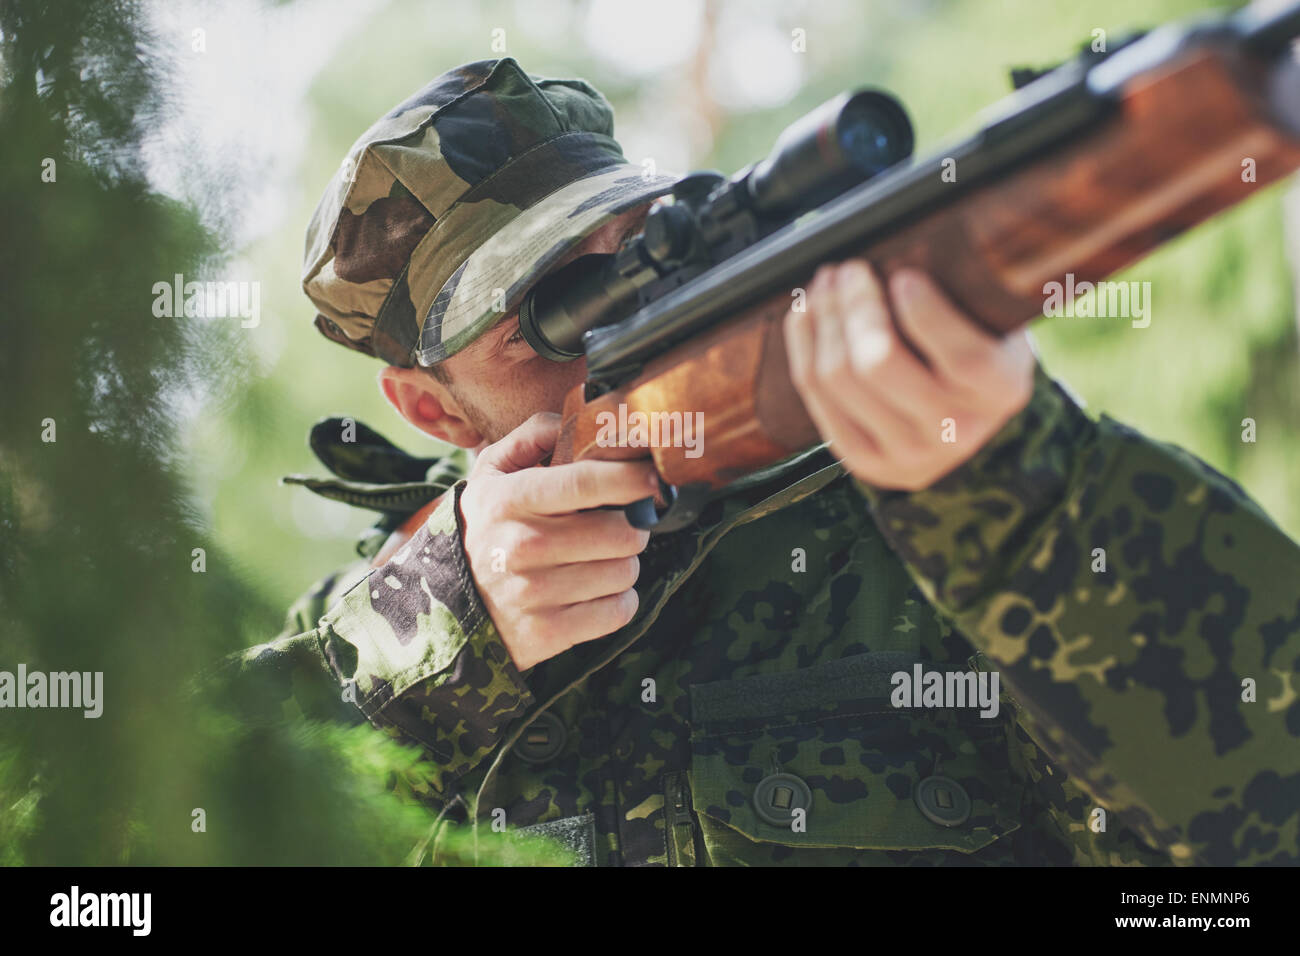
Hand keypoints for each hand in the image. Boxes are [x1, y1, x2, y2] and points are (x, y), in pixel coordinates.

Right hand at [458, 412, 655, 670]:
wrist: (440, 603)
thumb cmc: (484, 527)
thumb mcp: (492, 472)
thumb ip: (535, 435)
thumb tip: (581, 420)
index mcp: (510, 500)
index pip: (587, 482)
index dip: (633, 478)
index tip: (655, 477)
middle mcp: (522, 546)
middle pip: (622, 532)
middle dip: (633, 525)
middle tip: (618, 524)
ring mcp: (535, 594)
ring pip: (625, 572)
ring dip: (623, 563)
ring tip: (598, 558)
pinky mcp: (548, 634)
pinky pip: (618, 611)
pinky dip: (617, 601)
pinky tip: (594, 590)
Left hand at [782, 259, 1034, 490]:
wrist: (967, 411)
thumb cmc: (978, 339)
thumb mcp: (992, 314)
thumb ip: (961, 290)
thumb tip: (904, 243)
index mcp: (1001, 391)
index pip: (962, 358)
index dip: (925, 314)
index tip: (904, 275)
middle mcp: (956, 431)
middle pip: (879, 364)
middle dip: (854, 305)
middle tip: (848, 269)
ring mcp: (908, 455)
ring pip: (839, 378)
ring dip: (823, 319)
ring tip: (825, 284)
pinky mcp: (865, 461)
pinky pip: (815, 398)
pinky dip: (804, 347)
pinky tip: (805, 314)